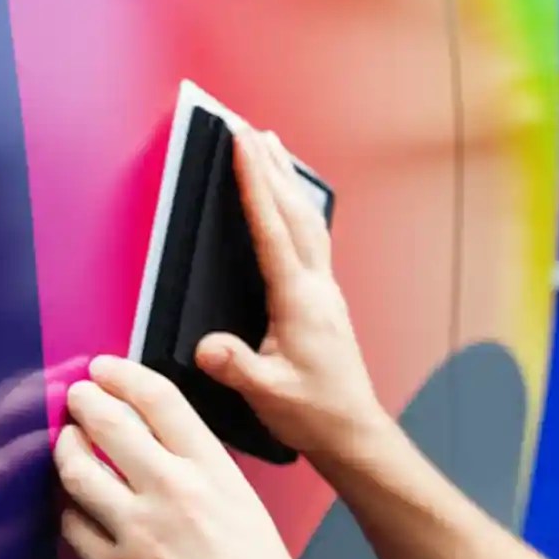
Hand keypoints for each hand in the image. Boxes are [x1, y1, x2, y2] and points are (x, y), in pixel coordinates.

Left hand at [54, 355, 320, 558]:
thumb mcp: (244, 505)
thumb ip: (200, 468)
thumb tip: (156, 438)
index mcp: (214, 472)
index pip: (159, 399)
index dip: (123, 374)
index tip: (105, 368)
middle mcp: (173, 493)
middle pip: (109, 423)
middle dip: (84, 401)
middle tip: (78, 396)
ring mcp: (137, 532)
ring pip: (77, 470)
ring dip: (66, 448)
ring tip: (68, 442)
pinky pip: (71, 523)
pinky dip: (70, 507)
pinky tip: (76, 503)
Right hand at [195, 127, 386, 458]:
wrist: (352, 430)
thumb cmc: (311, 413)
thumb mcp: (268, 394)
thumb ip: (237, 367)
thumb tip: (206, 346)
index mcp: (298, 299)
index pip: (271, 229)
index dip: (253, 184)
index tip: (240, 144)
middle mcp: (315, 285)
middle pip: (293, 211)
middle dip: (268, 166)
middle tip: (249, 128)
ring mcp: (323, 289)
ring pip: (306, 219)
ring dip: (286, 180)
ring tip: (271, 146)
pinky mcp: (323, 297)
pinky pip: (310, 235)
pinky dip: (296, 206)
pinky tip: (291, 203)